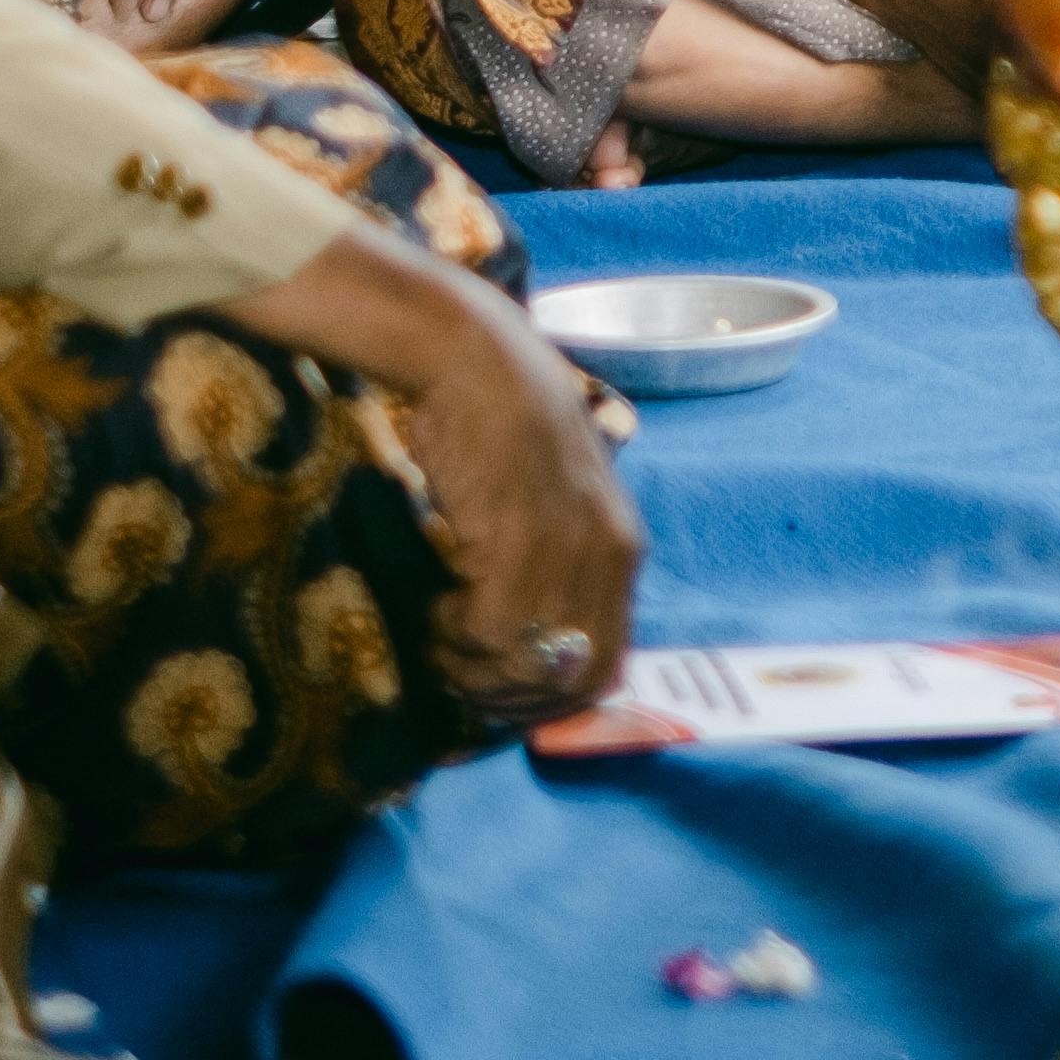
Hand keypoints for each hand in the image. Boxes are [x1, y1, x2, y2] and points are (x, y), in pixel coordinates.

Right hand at [397, 279, 641, 720]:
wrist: (474, 361)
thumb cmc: (501, 430)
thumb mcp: (555, 504)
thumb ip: (558, 567)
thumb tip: (532, 650)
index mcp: (622, 551)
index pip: (610, 668)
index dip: (555, 699)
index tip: (503, 690)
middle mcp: (607, 556)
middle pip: (570, 681)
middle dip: (509, 695)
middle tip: (462, 673)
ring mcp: (566, 550)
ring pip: (522, 663)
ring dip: (473, 666)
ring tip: (444, 631)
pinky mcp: (517, 540)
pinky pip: (486, 630)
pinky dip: (452, 633)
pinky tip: (437, 601)